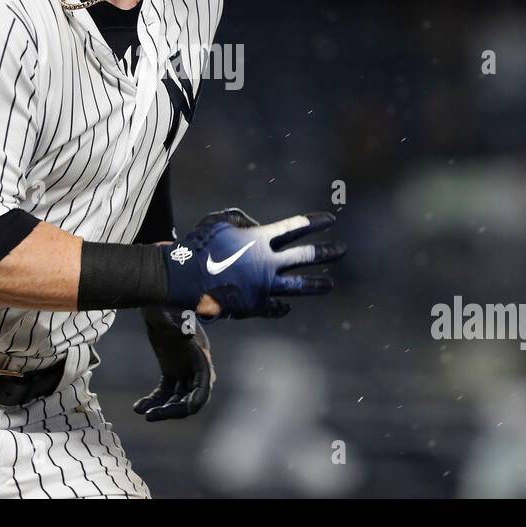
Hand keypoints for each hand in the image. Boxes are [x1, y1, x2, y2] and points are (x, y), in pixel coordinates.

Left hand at [132, 306, 215, 420]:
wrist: (155, 301)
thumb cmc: (165, 305)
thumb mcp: (170, 313)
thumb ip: (178, 323)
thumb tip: (187, 333)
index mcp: (200, 355)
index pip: (205, 384)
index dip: (197, 399)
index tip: (185, 409)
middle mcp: (195, 366)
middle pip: (191, 398)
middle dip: (174, 410)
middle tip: (152, 416)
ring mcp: (183, 369)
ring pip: (177, 398)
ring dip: (162, 409)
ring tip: (142, 412)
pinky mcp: (171, 370)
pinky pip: (165, 392)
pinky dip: (153, 401)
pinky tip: (138, 407)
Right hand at [160, 208, 342, 319]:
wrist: (183, 277)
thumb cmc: (199, 245)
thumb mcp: (220, 222)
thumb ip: (242, 221)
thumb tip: (255, 229)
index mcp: (260, 239)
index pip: (295, 228)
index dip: (314, 222)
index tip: (331, 219)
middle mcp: (267, 263)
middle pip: (305, 257)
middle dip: (326, 253)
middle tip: (342, 250)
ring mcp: (264, 286)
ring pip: (298, 287)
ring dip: (316, 284)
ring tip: (330, 284)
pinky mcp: (255, 306)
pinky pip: (274, 307)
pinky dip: (281, 307)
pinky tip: (287, 306)